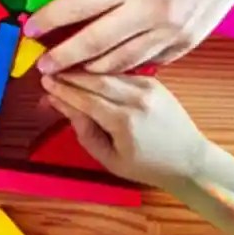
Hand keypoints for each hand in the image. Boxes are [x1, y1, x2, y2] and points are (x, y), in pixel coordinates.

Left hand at [24, 0, 233, 72]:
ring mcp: (169, 30)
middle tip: (43, 66)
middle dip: (61, 57)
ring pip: (118, 61)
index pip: (75, 7)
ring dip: (90, 68)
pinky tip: (109, 65)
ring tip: (72, 70)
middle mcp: (147, 9)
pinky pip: (147, 61)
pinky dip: (124, 65)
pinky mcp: (185, 41)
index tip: (29, 30)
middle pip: (91, 43)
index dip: (47, 21)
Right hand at [41, 74, 209, 187]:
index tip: (44, 81)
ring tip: (63, 69)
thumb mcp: (110, 159)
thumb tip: (62, 105)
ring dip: (84, 69)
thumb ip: (85, 131)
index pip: (85, 98)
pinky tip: (88, 71)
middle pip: (94, 79)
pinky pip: (121, 72)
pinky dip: (102, 71)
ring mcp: (148, 86)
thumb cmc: (147, 166)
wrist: (189, 159)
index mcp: (124, 121)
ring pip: (108, 72)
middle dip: (69, 74)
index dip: (62, 89)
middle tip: (48, 69)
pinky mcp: (154, 81)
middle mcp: (136, 98)